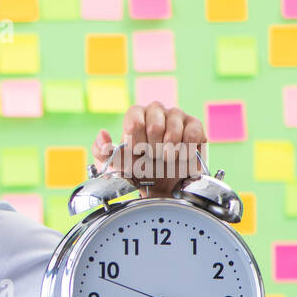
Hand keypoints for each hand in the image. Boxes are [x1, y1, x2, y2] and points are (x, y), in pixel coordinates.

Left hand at [91, 102, 208, 198]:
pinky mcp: (194, 124)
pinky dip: (185, 148)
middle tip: (152, 157)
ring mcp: (176, 115)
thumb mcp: (116, 166)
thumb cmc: (139, 172)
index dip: (136, 141)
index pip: (134, 118)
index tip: (137, 153)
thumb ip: (102, 152)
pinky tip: (180, 156)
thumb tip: (102, 134)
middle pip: (154, 125)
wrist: (163, 185)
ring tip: (166, 158)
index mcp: (135, 116)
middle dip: (152, 148)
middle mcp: (155, 111)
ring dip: (168, 150)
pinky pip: (192, 132)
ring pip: (174, 127)